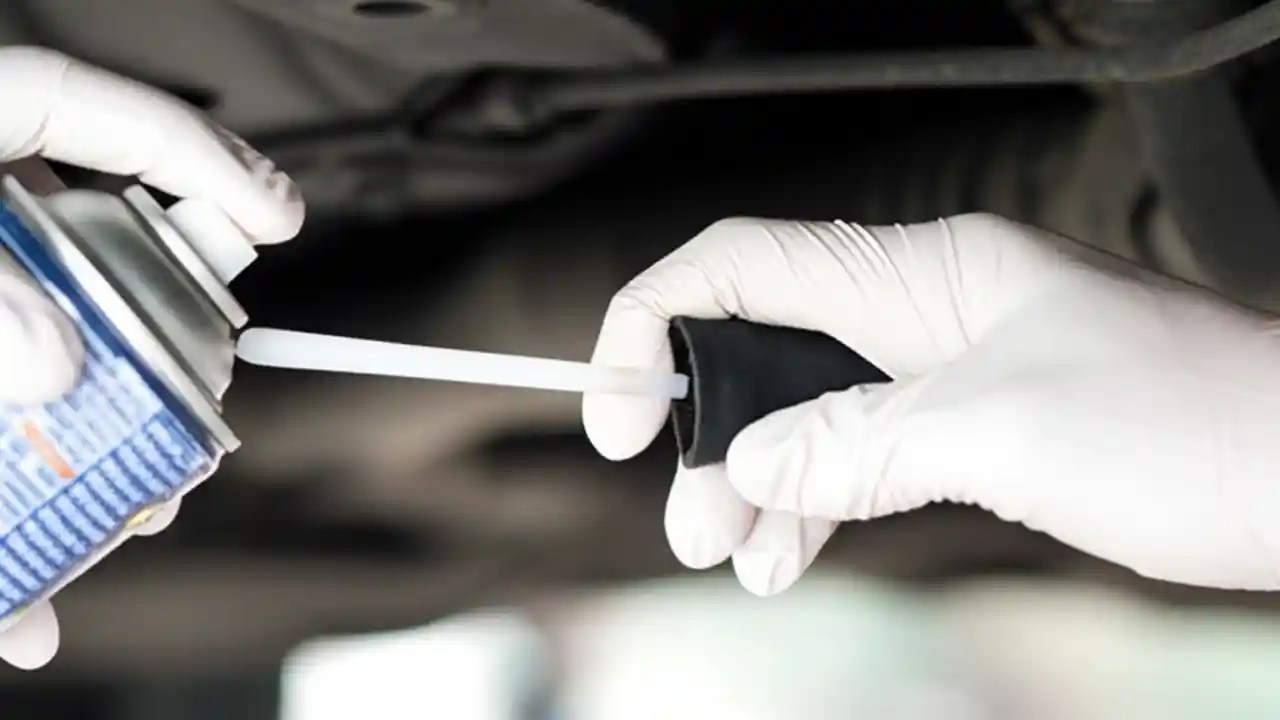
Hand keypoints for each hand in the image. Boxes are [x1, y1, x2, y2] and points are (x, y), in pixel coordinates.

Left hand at [0, 47, 303, 668]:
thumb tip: (47, 363)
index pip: (110, 120)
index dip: (208, 162)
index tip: (278, 218)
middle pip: (103, 266)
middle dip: (164, 358)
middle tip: (200, 404)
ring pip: (53, 369)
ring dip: (93, 459)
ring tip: (127, 518)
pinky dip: (9, 520)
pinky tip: (15, 601)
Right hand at [584, 213, 1279, 595]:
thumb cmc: (1194, 427)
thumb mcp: (1004, 432)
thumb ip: (860, 443)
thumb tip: (754, 465)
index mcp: (924, 274)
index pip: (743, 265)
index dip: (655, 324)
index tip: (614, 413)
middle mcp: (922, 313)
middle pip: (765, 352)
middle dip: (710, 435)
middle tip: (690, 522)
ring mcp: (944, 374)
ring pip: (808, 417)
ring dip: (759, 484)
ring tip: (730, 554)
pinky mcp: (970, 430)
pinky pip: (862, 460)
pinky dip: (818, 508)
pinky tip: (789, 558)